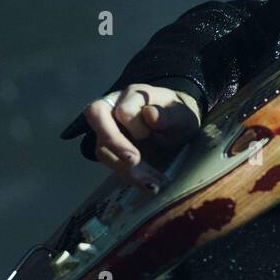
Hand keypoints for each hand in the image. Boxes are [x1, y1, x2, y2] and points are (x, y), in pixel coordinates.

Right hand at [80, 84, 201, 191]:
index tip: (151, 135)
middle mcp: (114, 105)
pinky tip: (147, 184)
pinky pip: (110, 160)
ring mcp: (108, 126)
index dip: (136, 126)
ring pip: (102, 146)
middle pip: (96, 117)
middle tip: (134, 162)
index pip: (123, 110)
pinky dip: (128, 175)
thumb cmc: (179, 115)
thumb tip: (149, 114)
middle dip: (114, 144)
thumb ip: (168, 115)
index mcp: (134, 94)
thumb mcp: (182, 115)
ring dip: (124, 168)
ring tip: (151, 183)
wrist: (177, 126)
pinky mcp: (109, 145)